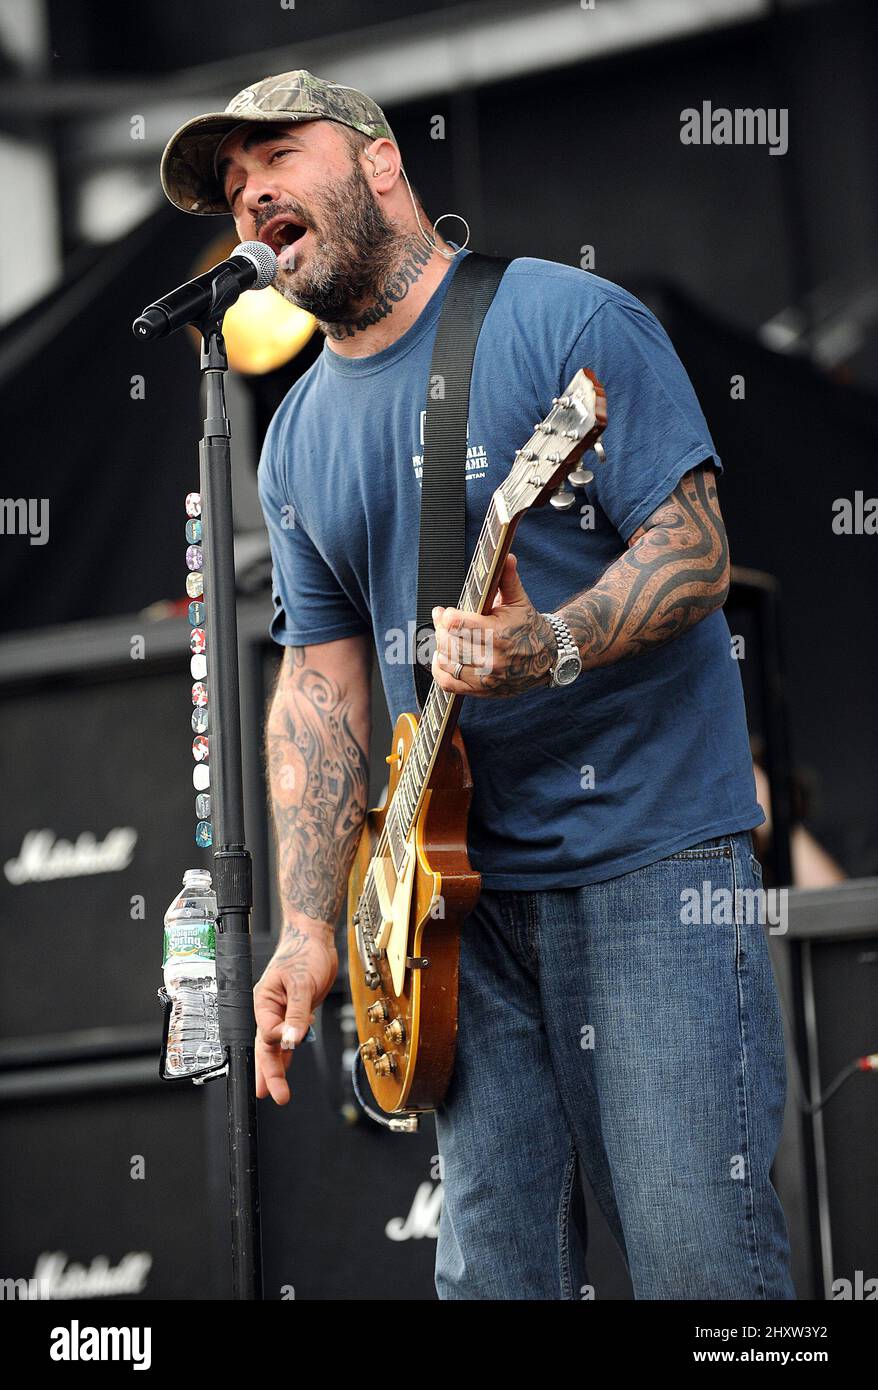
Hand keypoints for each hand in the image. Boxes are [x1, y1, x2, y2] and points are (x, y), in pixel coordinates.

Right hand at [253, 924, 337, 1104]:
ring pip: (276, 1046)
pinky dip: (288, 1054)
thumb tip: (293, 1040)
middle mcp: (269, 1009)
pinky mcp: (294, 1012)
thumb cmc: (304, 952)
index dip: (279, 1040)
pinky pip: (288, 1038)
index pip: (267, 1031)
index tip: (292, 1041)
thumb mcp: (302, 985)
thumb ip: (297, 1014)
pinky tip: (287, 1069)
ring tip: (276, 1093)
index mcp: (264, 1001)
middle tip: (273, 1095)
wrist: (314, 937)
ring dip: (277, 1068)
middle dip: (269, 1072)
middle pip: (267, 1046)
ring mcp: (281, 1012)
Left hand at [431, 552, 555, 696]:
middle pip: (448, 643)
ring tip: (445, 639)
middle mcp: (492, 659)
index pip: (456, 624)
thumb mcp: (519, 601)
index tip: (445, 611)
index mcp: (499, 634)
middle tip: (442, 622)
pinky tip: (444, 659)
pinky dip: (440, 671)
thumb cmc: (528, 625)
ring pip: (446, 663)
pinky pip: (449, 685)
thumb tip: (505, 555)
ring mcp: (487, 678)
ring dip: (440, 649)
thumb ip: (507, 578)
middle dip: (440, 630)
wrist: (548, 658)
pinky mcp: (483, 691)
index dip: (445, 616)